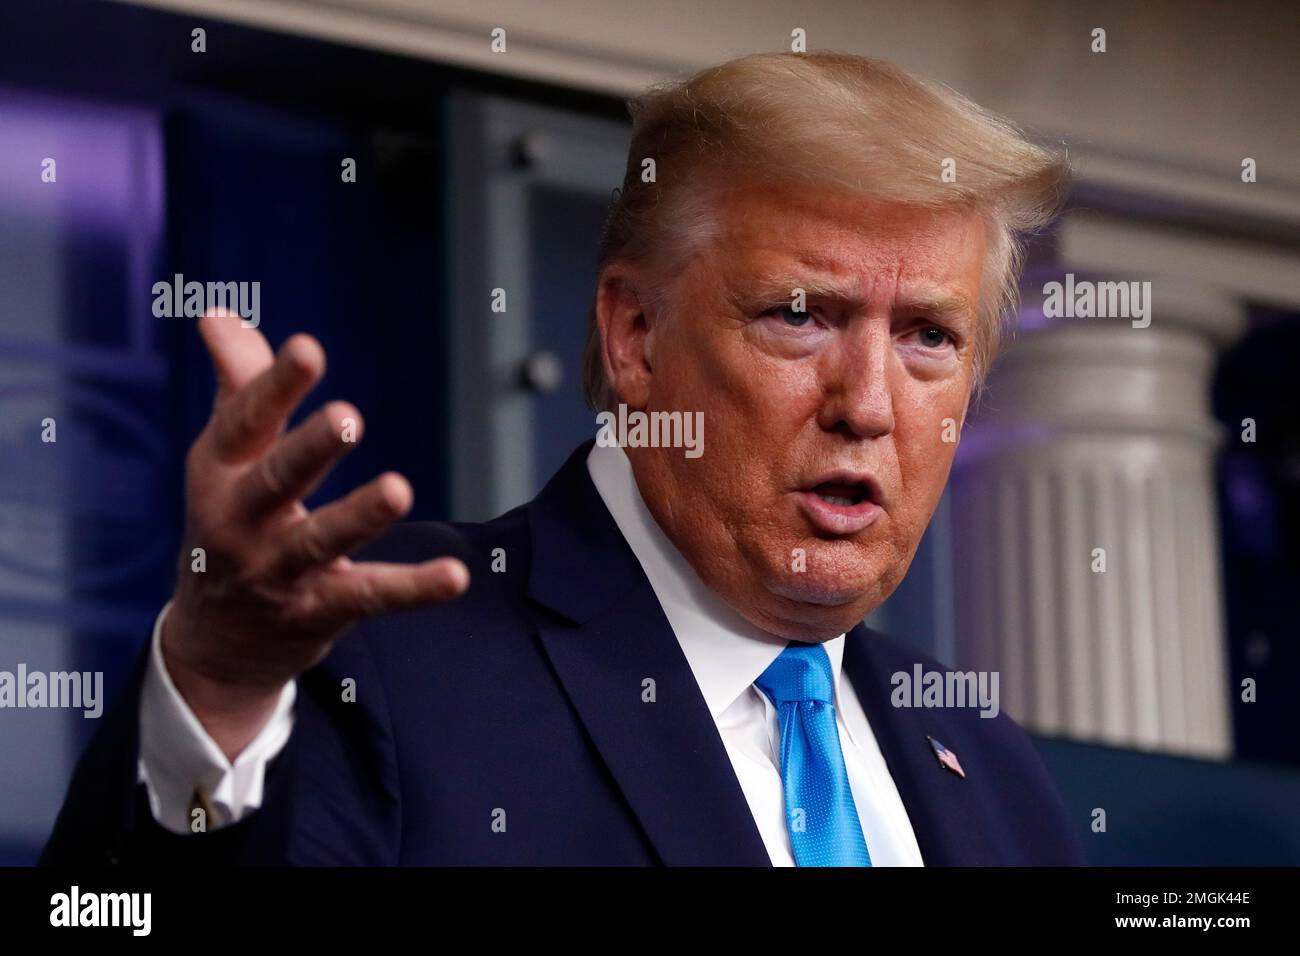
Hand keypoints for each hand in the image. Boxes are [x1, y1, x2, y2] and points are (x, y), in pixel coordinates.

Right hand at [161, 312, 468, 758]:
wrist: (215, 640)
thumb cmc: (231, 521)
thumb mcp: (226, 458)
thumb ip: (238, 385)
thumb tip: (218, 312)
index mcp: (220, 471)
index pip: (245, 422)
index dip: (275, 386)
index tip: (307, 349)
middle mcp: (241, 521)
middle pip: (278, 479)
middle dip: (311, 449)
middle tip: (348, 417)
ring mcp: (278, 571)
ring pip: (321, 541)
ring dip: (359, 516)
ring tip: (398, 489)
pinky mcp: (318, 611)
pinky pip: (370, 596)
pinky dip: (414, 588)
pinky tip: (456, 574)